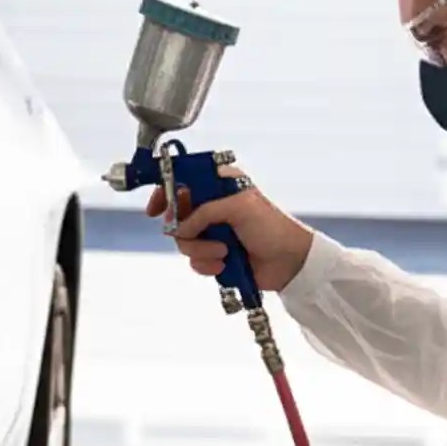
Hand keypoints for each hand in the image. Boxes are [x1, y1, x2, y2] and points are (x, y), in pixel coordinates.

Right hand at [146, 165, 314, 291]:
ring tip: (224, 252)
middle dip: (185, 230)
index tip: (156, 208)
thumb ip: (204, 212)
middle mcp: (213, 206)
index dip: (165, 192)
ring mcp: (213, 232)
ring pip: (183, 241)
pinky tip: (224, 264)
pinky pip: (194, 261)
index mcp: (220, 185)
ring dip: (201, 250)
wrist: (290, 263)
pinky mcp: (215, 254)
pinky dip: (207, 264)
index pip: (183, 180)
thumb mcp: (238, 207)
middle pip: (176, 215)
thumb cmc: (272, 228)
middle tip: (196, 234)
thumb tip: (182, 228)